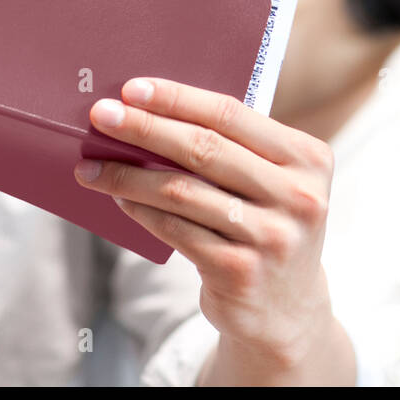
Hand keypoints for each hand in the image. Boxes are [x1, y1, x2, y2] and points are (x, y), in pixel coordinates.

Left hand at [73, 77, 343, 377]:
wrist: (287, 310)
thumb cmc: (267, 227)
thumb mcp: (273, 183)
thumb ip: (232, 149)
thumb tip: (149, 113)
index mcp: (308, 158)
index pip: (232, 115)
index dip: (178, 99)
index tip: (133, 89)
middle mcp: (298, 196)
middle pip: (204, 149)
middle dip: (145, 128)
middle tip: (101, 116)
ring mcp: (271, 237)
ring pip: (182, 191)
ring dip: (128, 175)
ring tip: (91, 166)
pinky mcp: (241, 272)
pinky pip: (176, 230)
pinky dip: (141, 210)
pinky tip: (118, 198)